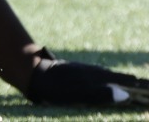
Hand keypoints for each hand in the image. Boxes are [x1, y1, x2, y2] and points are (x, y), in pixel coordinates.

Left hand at [22, 48, 148, 106]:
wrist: (29, 70)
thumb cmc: (53, 87)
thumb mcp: (77, 94)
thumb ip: (101, 94)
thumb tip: (126, 96)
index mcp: (97, 76)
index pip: (125, 81)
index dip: (140, 86)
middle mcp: (94, 71)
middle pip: (120, 77)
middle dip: (136, 83)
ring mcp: (85, 70)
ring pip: (111, 75)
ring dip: (125, 80)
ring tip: (137, 85)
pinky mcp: (77, 72)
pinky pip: (100, 75)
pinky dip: (112, 79)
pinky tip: (111, 80)